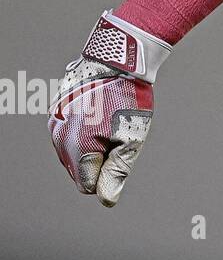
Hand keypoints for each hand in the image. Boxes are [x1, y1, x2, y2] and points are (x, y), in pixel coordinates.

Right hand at [49, 12, 171, 206]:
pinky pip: (70, 134)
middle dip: (100, 160)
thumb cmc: (128, 98)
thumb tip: (106, 200)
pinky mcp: (56, 112)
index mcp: (76, 150)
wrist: (117, 58)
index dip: (109, 173)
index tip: (121, 148)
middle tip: (117, 132)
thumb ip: (117, 172)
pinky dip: (84, 130)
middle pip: (80, 171)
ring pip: (74, 153)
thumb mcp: (131, 138)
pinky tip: (99, 112)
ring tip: (109, 118)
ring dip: (92, 145)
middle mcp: (58, 139)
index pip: (88, 186)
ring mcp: (54, 124)